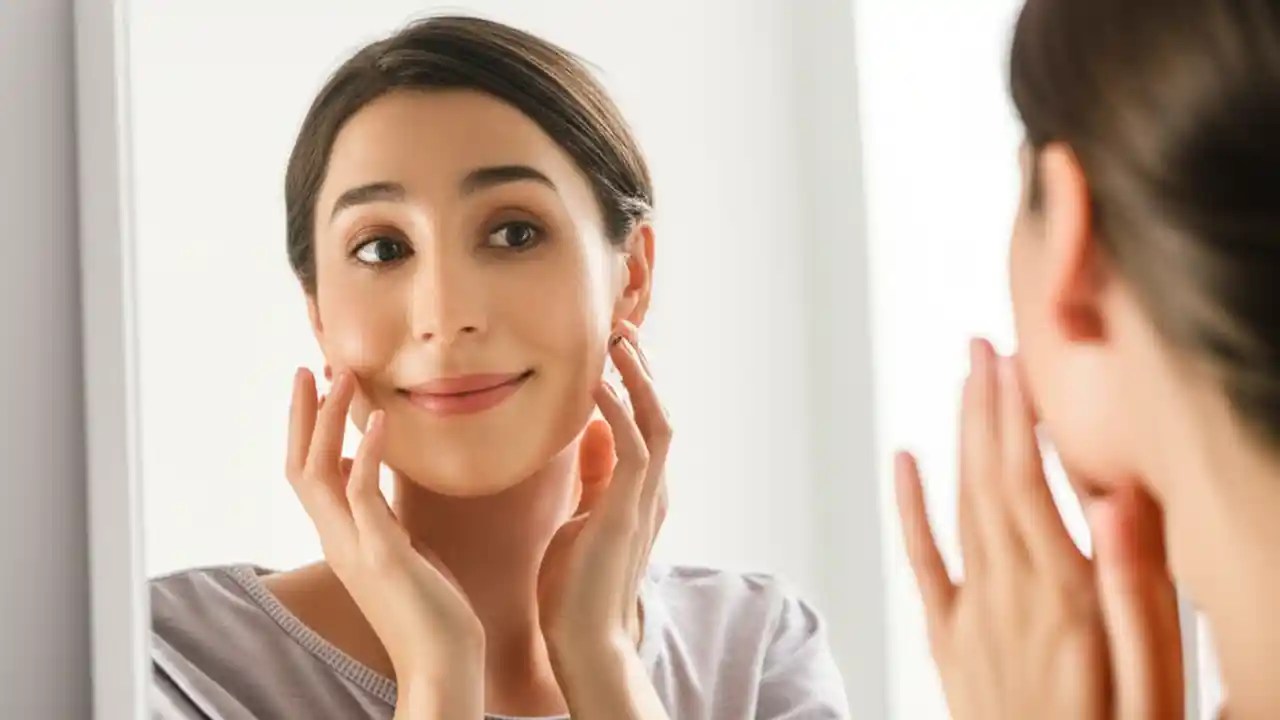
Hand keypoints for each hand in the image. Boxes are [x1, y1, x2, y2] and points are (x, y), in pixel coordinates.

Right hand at [287, 368, 484, 717]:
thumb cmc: (430, 608)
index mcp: (343, 536)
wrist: (443, 661)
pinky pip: (364, 495)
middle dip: (303, 414)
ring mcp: (355, 546)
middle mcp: (339, 538)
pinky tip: (381, 419)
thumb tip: (368, 478)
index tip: (317, 387)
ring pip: (321, 472)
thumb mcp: (399, 548)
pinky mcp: (383, 554)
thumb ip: (380, 514)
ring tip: (341, 377)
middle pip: (300, 465)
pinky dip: (369, 452)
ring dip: (328, 420)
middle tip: (309, 366)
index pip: (311, 473)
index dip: (308, 429)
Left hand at [536, 325, 669, 718]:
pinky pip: (632, 444)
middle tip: (620, 328)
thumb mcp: (582, 518)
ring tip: (617, 339)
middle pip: (660, 413)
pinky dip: (619, 407)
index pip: (647, 424)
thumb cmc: (575, 587)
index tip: (613, 348)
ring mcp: (645, 500)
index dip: (636, 383)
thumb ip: (593, 478)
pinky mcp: (627, 510)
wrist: (583, 639)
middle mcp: (652, 491)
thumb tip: (591, 434)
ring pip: (657, 421)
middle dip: (642, 368)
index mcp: (640, 493)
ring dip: (638, 377)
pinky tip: (598, 380)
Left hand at [895, 339, 1182, 718]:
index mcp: (1062, 597)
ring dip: (958, 438)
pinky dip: (909, 507)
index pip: (1025, 483)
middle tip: (981, 345)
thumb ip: (1137, 591)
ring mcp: (971, 617)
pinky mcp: (950, 641)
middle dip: (984, 407)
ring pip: (957, 507)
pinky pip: (922, 562)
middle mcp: (1007, 596)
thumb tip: (1116, 498)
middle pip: (985, 480)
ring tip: (963, 381)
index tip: (1014, 361)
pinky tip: (903, 460)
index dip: (1015, 418)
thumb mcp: (1153, 680)